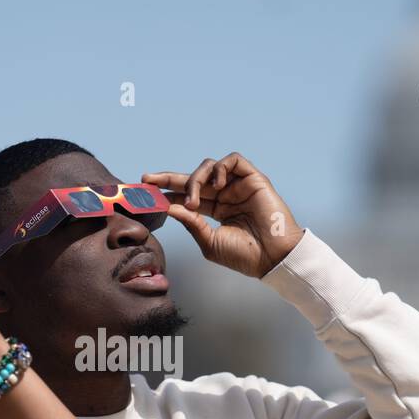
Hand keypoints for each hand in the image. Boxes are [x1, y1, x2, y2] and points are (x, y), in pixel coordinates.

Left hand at [142, 152, 304, 277]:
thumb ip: (190, 222)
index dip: (167, 192)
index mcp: (215, 211)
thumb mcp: (209, 241)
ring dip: (195, 180)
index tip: (145, 193)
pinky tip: (218, 186)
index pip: (187, 196)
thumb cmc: (245, 256)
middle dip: (169, 177)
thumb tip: (168, 206)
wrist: (273, 258)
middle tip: (148, 180)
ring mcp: (239, 186)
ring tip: (194, 200)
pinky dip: (220, 169)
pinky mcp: (253, 179)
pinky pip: (233, 160)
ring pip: (210, 168)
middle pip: (193, 178)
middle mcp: (226, 195)